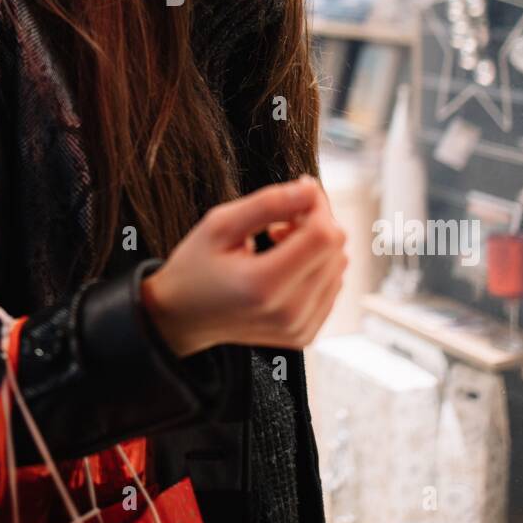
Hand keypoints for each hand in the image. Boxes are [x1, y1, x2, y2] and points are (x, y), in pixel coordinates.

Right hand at [141, 175, 347, 356]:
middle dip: (316, 223)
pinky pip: (332, 286)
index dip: (318, 206)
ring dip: (317, 246)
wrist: (183, 317)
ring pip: (339, 267)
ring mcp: (298, 328)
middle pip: (335, 250)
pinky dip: (316, 268)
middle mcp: (287, 313)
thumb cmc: (196, 267)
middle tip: (280, 220)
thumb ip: (268, 203)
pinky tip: (286, 264)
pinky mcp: (305, 334)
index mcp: (263, 285)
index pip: (323, 236)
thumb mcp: (220, 224)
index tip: (298, 194)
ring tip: (279, 243)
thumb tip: (311, 189)